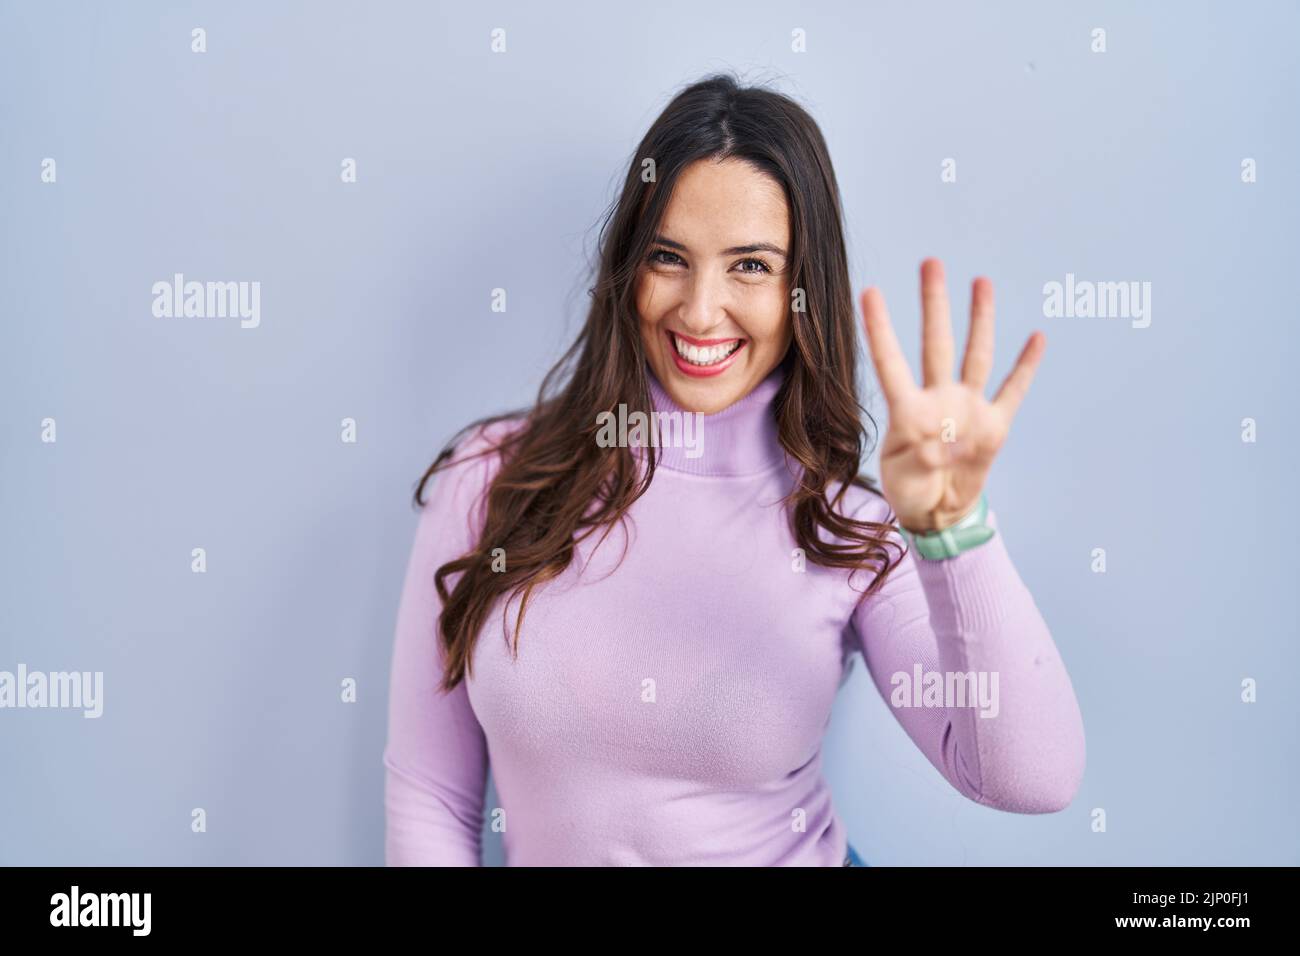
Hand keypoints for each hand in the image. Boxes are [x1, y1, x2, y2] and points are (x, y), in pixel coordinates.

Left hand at [860, 259, 1044, 532]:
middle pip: (937, 343)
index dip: (880, 330)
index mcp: (907, 410)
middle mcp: (938, 400)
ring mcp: (967, 409)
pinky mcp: (993, 426)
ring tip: (981, 282)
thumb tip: (937, 445)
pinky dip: (1025, 367)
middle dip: (934, 304)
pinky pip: (1012, 391)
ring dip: (980, 319)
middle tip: (931, 262)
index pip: (891, 362)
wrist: (936, 511)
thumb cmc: (908, 488)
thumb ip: (917, 456)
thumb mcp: (901, 474)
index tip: (870, 292)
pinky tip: (1036, 338)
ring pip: (975, 355)